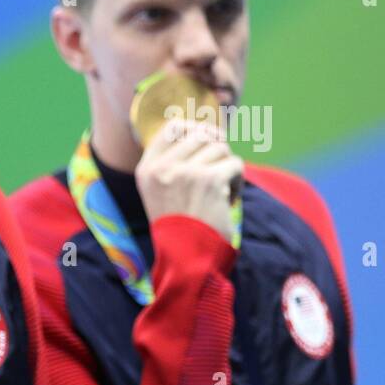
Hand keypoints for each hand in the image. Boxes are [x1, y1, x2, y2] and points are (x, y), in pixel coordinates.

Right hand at [136, 119, 244, 242]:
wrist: (186, 257)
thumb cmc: (178, 225)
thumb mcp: (161, 191)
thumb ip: (173, 162)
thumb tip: (206, 130)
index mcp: (146, 169)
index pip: (173, 127)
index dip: (195, 129)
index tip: (208, 142)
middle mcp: (162, 167)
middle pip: (201, 133)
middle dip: (216, 149)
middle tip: (220, 169)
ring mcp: (184, 172)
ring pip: (220, 148)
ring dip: (228, 167)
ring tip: (223, 190)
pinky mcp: (209, 180)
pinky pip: (235, 164)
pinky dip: (238, 182)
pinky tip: (229, 200)